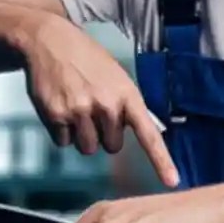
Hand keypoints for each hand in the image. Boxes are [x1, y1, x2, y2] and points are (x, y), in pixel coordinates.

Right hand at [20, 15, 177, 186]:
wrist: (51, 41)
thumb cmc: (88, 60)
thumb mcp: (117, 77)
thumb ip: (128, 104)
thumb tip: (147, 130)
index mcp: (127, 95)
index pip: (149, 134)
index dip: (162, 160)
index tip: (172, 180)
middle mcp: (107, 105)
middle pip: (112, 147)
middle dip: (104, 133)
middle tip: (93, 108)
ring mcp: (81, 111)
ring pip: (88, 149)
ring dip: (82, 135)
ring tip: (77, 106)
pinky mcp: (56, 116)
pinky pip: (64, 142)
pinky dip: (61, 131)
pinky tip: (60, 106)